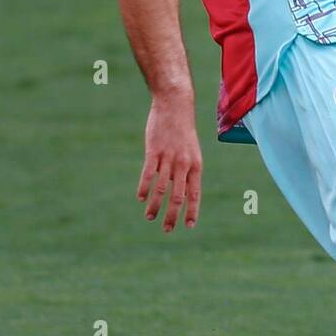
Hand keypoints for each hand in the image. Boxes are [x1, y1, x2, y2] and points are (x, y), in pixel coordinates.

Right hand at [137, 92, 202, 231]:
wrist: (175, 106)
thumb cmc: (183, 131)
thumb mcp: (190, 152)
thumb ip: (185, 173)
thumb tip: (180, 194)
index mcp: (196, 165)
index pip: (194, 194)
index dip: (192, 211)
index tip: (188, 226)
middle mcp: (184, 164)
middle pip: (178, 196)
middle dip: (172, 216)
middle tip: (167, 230)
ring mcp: (168, 158)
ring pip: (161, 188)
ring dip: (154, 205)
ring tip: (149, 217)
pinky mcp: (154, 151)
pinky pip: (148, 174)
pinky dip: (143, 187)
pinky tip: (139, 197)